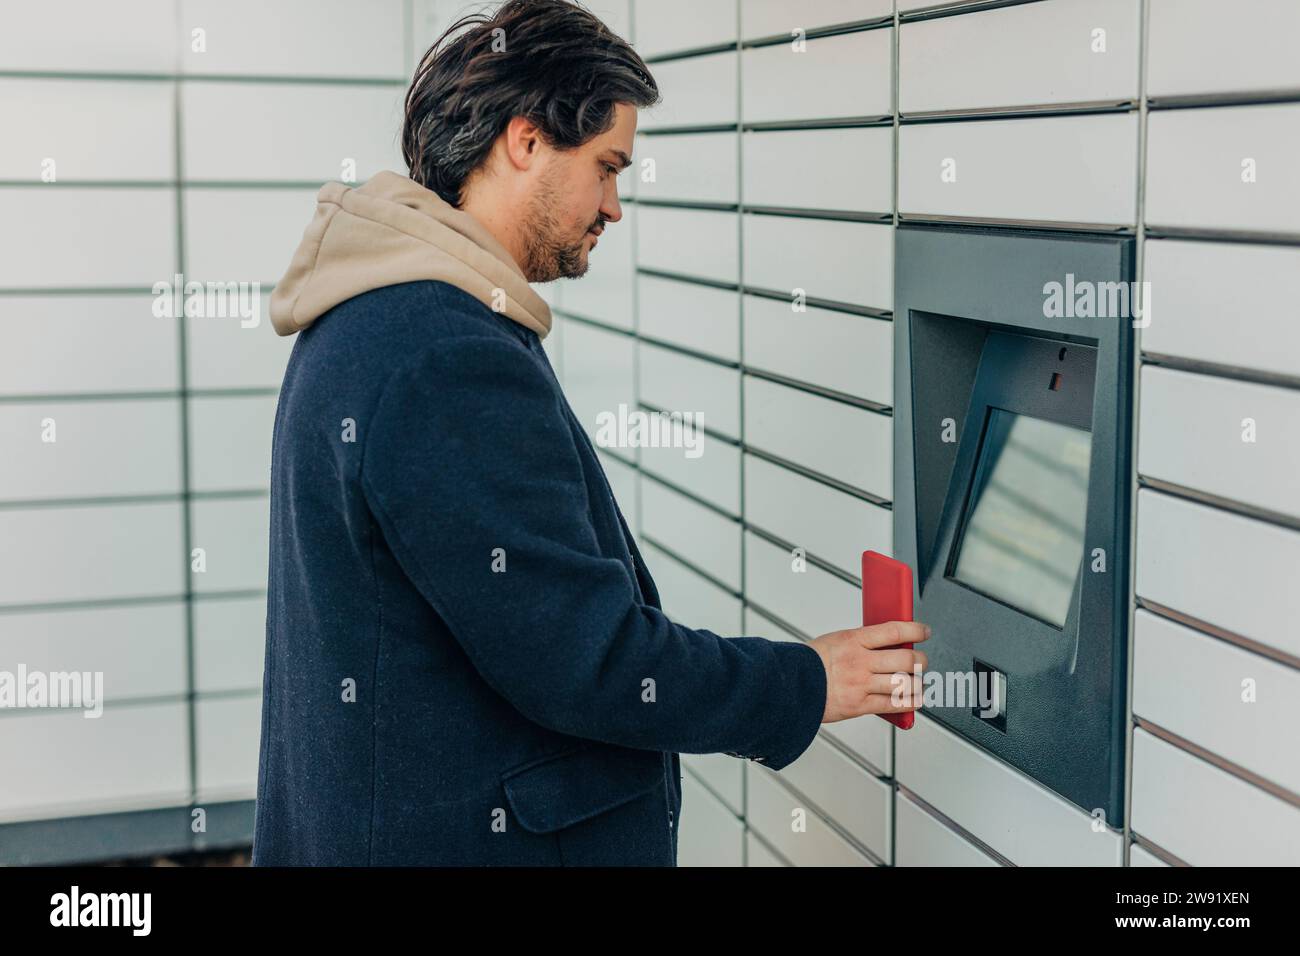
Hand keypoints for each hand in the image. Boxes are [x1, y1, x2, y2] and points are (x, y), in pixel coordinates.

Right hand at [807, 622, 929, 723]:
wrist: (788, 686)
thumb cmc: (808, 662)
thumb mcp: (836, 640)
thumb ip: (861, 642)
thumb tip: (887, 643)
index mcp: (853, 640)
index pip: (894, 631)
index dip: (915, 631)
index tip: (924, 632)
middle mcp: (860, 661)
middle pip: (905, 660)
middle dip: (921, 661)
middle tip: (922, 661)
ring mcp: (860, 684)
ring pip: (903, 684)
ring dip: (917, 684)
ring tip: (918, 682)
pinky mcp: (859, 705)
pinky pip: (893, 705)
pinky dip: (909, 703)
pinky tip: (915, 699)